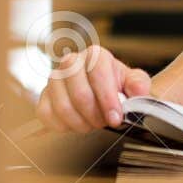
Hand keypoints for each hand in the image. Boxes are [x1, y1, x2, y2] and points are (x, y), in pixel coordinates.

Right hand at [35, 44, 151, 132]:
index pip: (97, 74)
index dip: (107, 99)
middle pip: (79, 93)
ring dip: (81, 123)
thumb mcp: (133, 82)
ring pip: (62, 106)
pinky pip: (47, 115)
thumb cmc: (115, 86)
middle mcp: (72, 63)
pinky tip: (77, 124)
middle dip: (95, 115)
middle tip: (104, 122)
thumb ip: (138, 84)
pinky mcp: (44, 96)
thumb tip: (138, 90)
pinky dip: (64, 126)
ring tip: (92, 124)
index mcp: (95, 56)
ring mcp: (54, 79)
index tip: (116, 118)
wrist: (100, 92)